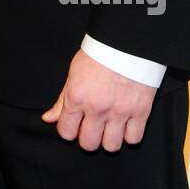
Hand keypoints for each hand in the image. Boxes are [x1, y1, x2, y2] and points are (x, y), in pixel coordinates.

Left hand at [42, 49, 156, 150]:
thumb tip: (49, 118)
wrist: (127, 42)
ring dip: (109, 140)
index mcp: (77, 97)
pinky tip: (126, 125)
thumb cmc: (99, 54)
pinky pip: (134, 139)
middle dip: (88, 138)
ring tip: (110, 127)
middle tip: (92, 127)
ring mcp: (120, 112)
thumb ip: (62, 100)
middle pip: (88, 144)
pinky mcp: (141, 112)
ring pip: (111, 146)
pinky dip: (130, 135)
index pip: (66, 132)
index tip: (74, 125)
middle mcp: (97, 108)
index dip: (69, 131)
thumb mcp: (73, 73)